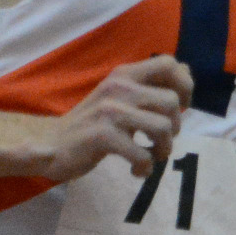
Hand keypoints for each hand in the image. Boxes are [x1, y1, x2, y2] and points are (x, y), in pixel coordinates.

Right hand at [44, 58, 189, 180]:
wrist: (50, 142)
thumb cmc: (90, 122)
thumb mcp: (118, 96)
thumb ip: (147, 88)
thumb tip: (185, 78)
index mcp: (125, 74)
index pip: (169, 63)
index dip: (184, 85)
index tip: (180, 107)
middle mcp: (119, 86)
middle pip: (172, 102)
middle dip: (175, 127)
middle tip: (160, 140)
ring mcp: (110, 111)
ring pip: (163, 128)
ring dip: (163, 149)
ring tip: (152, 156)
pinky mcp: (103, 136)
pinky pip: (142, 154)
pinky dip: (145, 167)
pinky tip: (136, 171)